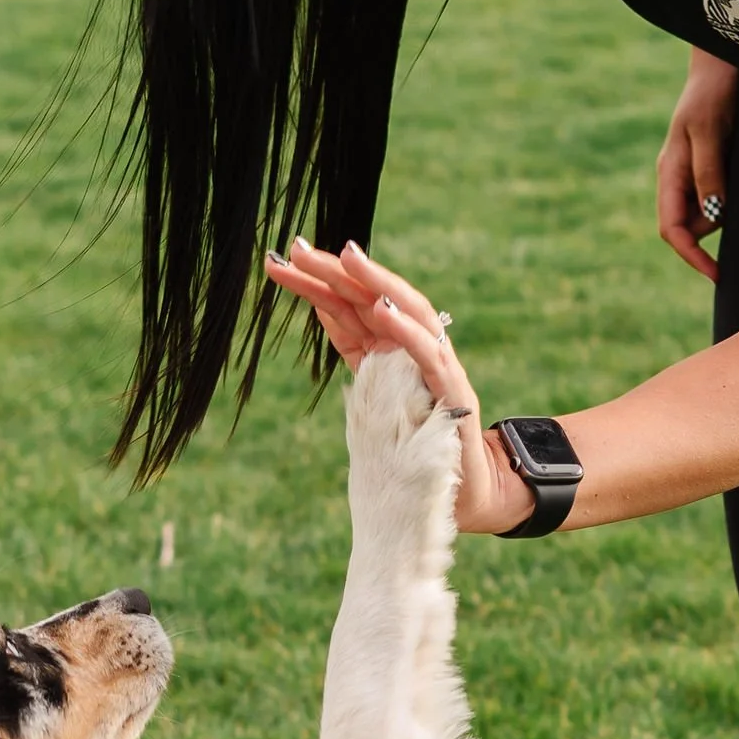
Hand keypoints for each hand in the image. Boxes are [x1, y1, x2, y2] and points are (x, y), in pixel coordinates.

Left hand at [265, 237, 532, 536]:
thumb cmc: (416, 441)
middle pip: (372, 298)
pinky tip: (381, 309)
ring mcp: (435, 363)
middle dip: (336, 271)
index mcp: (389, 345)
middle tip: (300, 248)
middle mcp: (414, 345)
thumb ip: (354, 346)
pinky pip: (427, 352)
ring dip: (376, 282)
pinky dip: (405, 328)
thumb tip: (322, 307)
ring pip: (407, 310)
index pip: (349, 304)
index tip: (280, 263)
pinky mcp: (451, 387)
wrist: (458, 489)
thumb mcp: (373, 386)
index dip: (316, 282)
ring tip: (346, 256)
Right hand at [657, 46, 738, 277]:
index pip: (672, 229)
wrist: (722, 61)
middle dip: (713, 235)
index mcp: (670, 172)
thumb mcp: (708, 130)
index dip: (691, 256)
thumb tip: (713, 216)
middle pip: (692, 226)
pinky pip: (721, 196)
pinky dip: (734, 200)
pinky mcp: (714, 166)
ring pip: (709, 213)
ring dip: (728, 213)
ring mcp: (695, 173)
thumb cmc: (712, 91)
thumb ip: (708, 173)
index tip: (715, 274)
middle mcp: (679, 177)